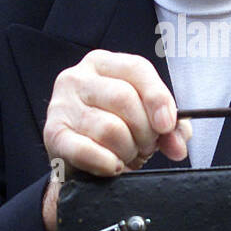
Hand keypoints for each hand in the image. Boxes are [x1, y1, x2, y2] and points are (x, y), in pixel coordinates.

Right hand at [41, 50, 191, 230]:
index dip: (157, 98)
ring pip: (108, 127)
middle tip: (146, 146)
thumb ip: (169, 127)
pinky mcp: (53, 134)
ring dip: (127, 149)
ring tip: (127, 155)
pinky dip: (106, 162)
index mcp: (103, 64)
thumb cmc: (115, 132)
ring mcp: (61, 105)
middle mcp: (78, 77)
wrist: (79, 161)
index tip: (167, 125)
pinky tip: (113, 167)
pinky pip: (85, 150)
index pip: (136, 68)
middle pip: (123, 98)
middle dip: (144, 130)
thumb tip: (177, 145)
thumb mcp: (146, 120)